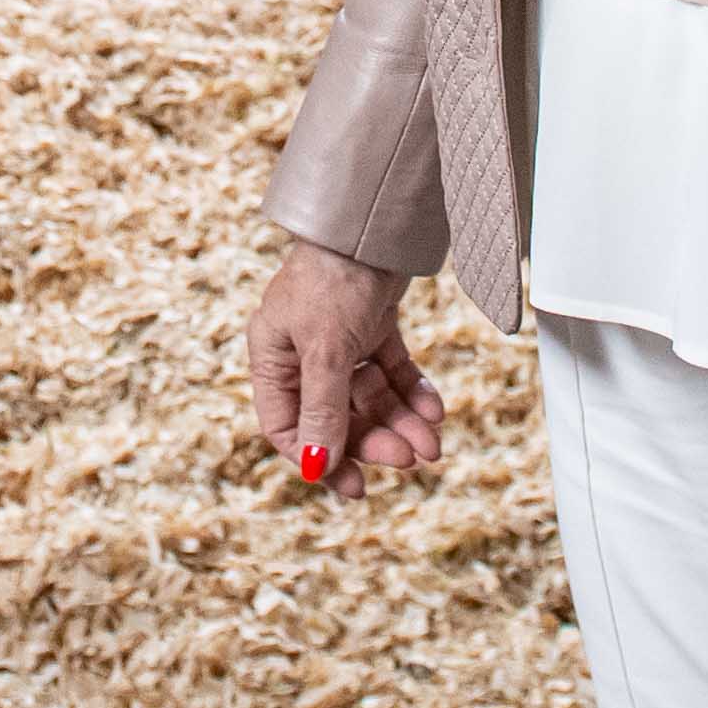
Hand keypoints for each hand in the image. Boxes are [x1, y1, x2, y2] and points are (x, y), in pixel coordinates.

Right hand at [244, 239, 449, 497]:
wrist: (373, 220)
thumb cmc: (333, 278)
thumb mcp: (325, 350)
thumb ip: (322, 409)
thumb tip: (316, 468)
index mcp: (273, 356)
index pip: (287, 426)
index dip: (319, 459)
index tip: (356, 487)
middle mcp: (302, 351)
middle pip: (337, 416)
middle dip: (375, 438)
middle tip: (410, 459)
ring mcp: (338, 339)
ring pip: (370, 397)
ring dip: (401, 421)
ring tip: (433, 441)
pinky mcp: (371, 325)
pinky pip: (391, 371)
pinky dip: (412, 391)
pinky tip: (434, 408)